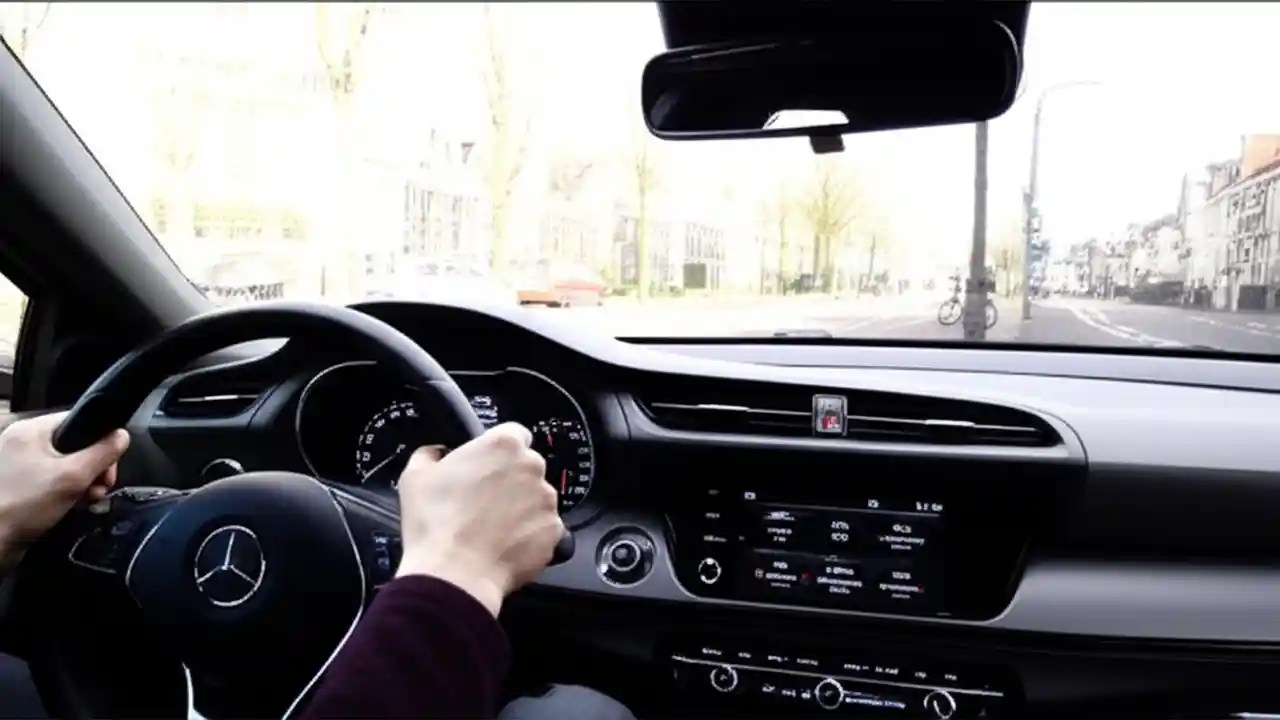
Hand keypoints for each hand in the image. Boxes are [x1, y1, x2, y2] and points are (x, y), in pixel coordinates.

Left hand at [0, 412, 130, 568]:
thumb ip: (102, 453)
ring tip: (88, 499)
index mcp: (31, 430)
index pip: (79, 421)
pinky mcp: (18, 484)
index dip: (102, 441)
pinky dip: (67, 490)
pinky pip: (52, 479)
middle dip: (94, 467)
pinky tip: (74, 504)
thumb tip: (122, 435)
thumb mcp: (73, 476)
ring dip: (84, 481)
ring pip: (66, 464)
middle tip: (100, 488)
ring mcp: (18, 464)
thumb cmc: (27, 505)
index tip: (109, 468)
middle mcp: (23, 442)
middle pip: (75, 444)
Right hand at [394, 422, 561, 616]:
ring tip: (492, 528)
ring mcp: (547, 500)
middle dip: (510, 480)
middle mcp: (532, 467)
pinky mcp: (554, 531)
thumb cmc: (434, 523)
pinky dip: (529, 535)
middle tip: (483, 501)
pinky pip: (543, 527)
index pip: (513, 433)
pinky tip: (505, 545)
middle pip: (526, 466)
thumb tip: (436, 453)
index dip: (498, 451)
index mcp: (503, 444)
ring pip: (537, 497)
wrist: (454, 575)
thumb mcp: (415, 476)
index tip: (486, 466)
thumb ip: (431, 453)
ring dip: (520, 507)